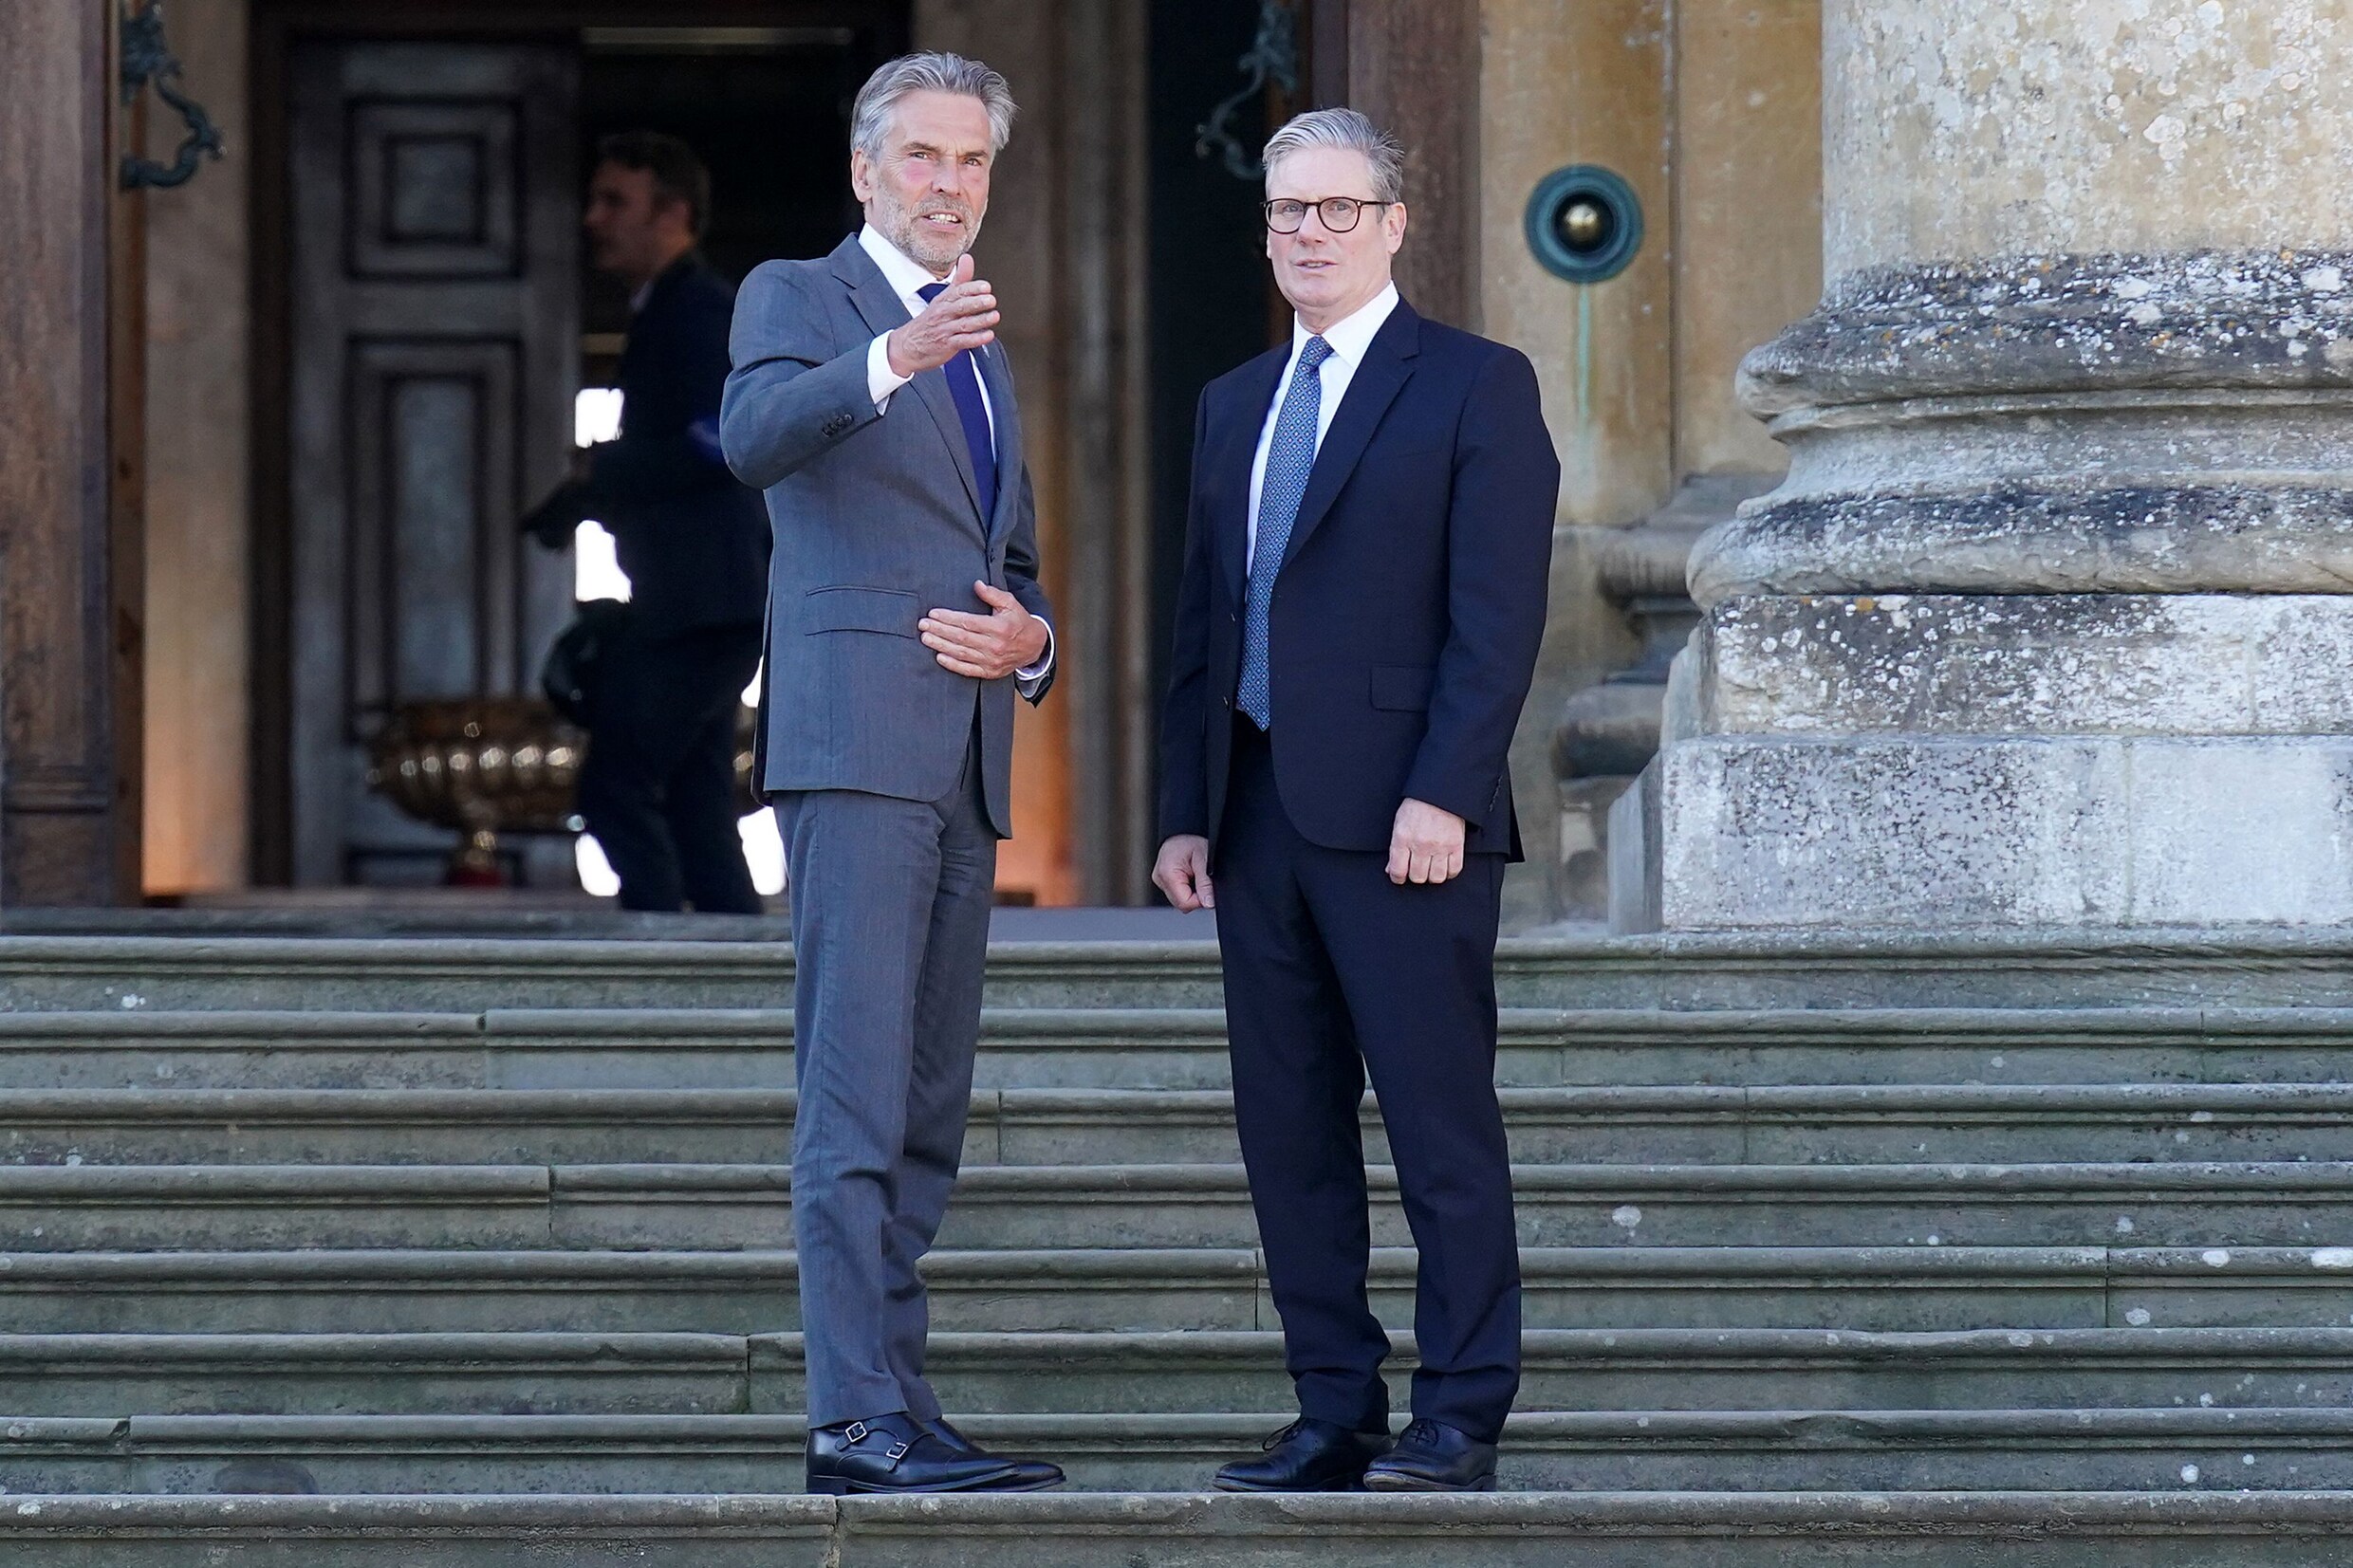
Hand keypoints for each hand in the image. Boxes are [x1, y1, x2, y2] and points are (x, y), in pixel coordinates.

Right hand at [886, 252, 998, 376]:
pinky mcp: (947, 345)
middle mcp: (944, 313)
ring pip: (964, 323)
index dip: (973, 288)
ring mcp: (945, 329)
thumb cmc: (930, 320)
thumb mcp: (943, 297)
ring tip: (994, 316)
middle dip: (977, 302)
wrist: (909, 345)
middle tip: (991, 300)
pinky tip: (987, 335)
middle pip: (961, 306)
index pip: (959, 291)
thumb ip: (960, 280)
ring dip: (980, 320)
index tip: (985, 287)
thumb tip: (967, 258)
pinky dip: (976, 339)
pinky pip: (963, 341)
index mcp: (944, 300)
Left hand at [920, 581, 1046, 678]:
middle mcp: (994, 646)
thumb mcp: (1010, 603)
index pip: (968, 622)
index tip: (933, 613)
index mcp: (999, 627)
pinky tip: (939, 657)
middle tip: (923, 625)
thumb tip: (977, 584)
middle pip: (961, 638)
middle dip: (939, 630)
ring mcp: (991, 661)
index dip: (949, 618)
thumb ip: (993, 594)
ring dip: (941, 645)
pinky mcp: (989, 672)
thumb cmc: (1019, 622)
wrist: (1035, 647)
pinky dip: (952, 664)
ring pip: (961, 653)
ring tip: (925, 638)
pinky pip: (967, 669)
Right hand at [1153, 835, 1214, 911]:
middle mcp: (1159, 878)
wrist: (1183, 830)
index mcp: (1167, 873)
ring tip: (1195, 873)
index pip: (1184, 903)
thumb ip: (1205, 883)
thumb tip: (1208, 903)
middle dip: (1196, 896)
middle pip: (1181, 903)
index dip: (1200, 900)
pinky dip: (1186, 888)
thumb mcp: (1204, 859)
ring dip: (1191, 892)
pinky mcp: (1162, 880)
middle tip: (1201, 877)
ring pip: (1179, 900)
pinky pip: (1177, 893)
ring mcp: (1159, 880)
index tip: (1208, 888)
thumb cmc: (1192, 840)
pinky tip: (1189, 875)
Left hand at [1386, 798, 1465, 885]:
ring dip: (1432, 876)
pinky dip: (1449, 872)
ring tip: (1431, 869)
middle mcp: (1421, 844)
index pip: (1398, 870)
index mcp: (1403, 838)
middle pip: (1417, 877)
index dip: (1398, 878)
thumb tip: (1391, 869)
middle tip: (1417, 869)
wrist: (1440, 792)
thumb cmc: (1418, 806)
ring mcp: (1440, 846)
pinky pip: (1454, 870)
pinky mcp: (1456, 845)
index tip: (1400, 878)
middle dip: (1416, 876)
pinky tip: (1445, 867)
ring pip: (1436, 877)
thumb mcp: (1399, 823)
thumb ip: (1395, 848)